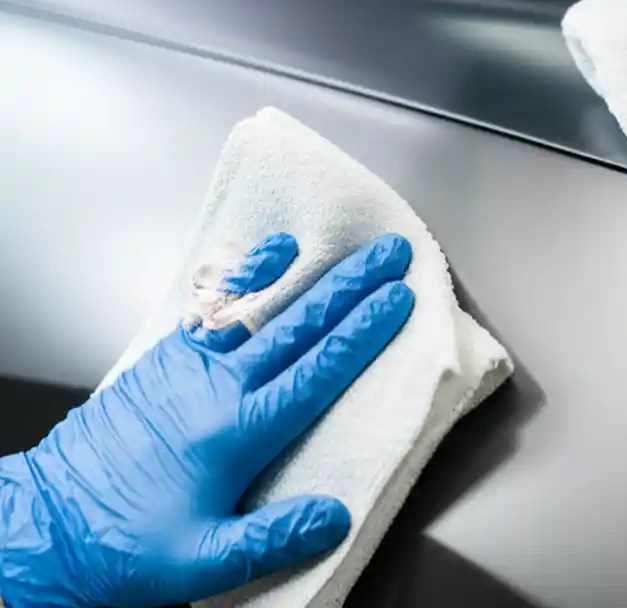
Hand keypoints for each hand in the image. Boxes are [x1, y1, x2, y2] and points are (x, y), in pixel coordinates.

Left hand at [0, 233, 414, 607]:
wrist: (46, 524)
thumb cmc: (123, 545)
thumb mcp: (203, 562)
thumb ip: (272, 539)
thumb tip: (334, 516)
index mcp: (237, 432)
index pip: (317, 372)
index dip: (362, 334)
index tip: (396, 301)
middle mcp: (216, 389)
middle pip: (298, 327)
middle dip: (350, 288)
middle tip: (389, 256)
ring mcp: (186, 369)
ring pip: (258, 310)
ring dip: (306, 277)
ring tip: (338, 248)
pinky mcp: (163, 363)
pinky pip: (211, 310)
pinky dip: (242, 280)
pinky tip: (264, 259)